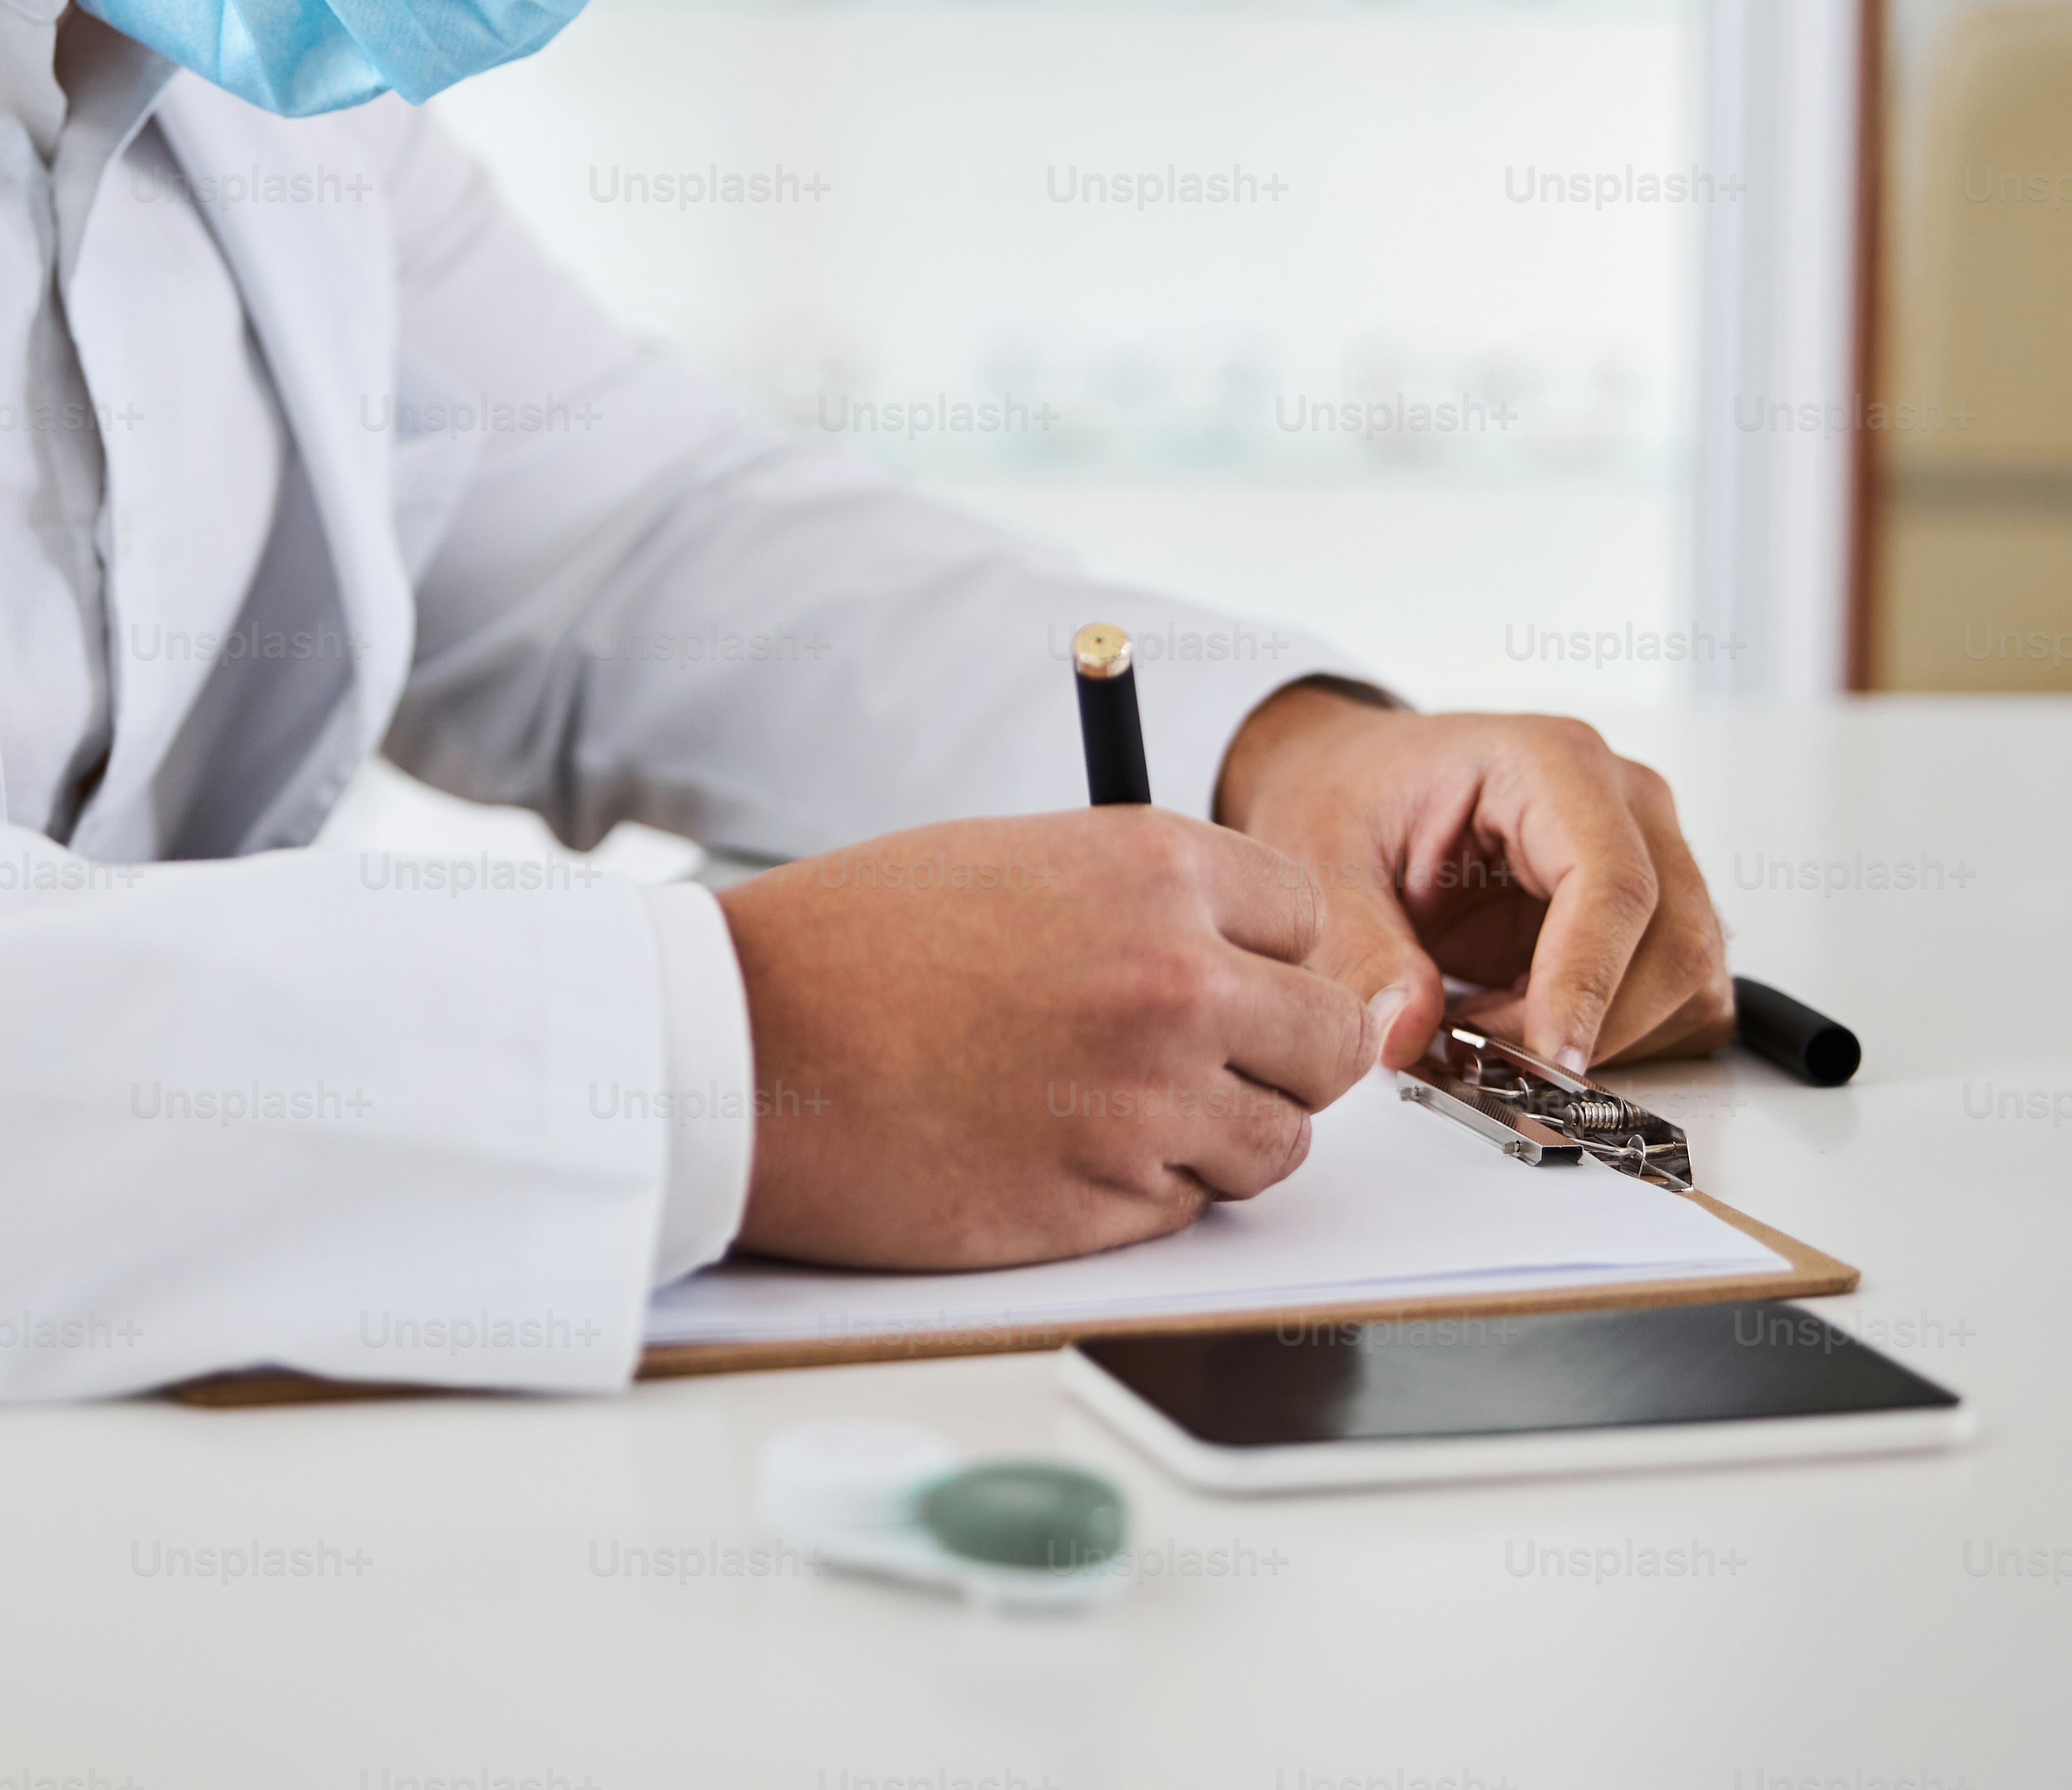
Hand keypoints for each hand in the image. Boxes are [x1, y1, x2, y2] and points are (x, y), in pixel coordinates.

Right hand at [714, 809, 1393, 1270]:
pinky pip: (1187, 1209)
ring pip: (1278, 1144)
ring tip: (1104, 1111)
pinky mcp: (1104, 1203)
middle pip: (1329, 1042)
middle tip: (1196, 1064)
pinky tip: (1048, 1153)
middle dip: (1276, 1059)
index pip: (1307, 920)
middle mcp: (1177, 979)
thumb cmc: (850, 945)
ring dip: (1217, 1139)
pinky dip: (1140, 1196)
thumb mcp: (1013, 862)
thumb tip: (1228, 953)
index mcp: (1155, 870)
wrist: (742, 1044)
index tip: (1219, 976)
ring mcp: (1148, 1100)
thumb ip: (1137, 901)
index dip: (1264, 957)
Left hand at [1212, 689, 1731, 1078]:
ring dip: (1601, 1035)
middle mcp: (1625, 803)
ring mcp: (1654, 857)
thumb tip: (1408, 1033)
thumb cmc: (1349, 794)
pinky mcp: (1654, 917)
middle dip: (1587, 1024)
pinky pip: (1678, 1003)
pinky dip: (1615, 1037)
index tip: (1550, 1059)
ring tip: (1488, 1022)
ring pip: (1688, 981)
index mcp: (1551, 764)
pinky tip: (1528, 1018)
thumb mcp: (1323, 862)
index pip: (1614, 882)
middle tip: (1480, 1050)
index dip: (1589, 982)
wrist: (1353, 780)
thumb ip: (1364, 949)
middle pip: (1673, 942)